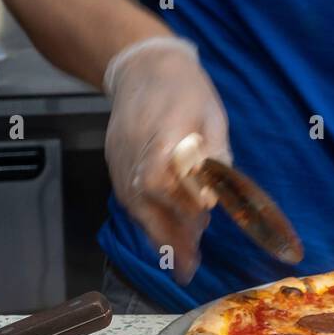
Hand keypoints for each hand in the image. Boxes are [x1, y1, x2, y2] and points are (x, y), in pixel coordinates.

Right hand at [104, 36, 230, 282]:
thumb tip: (218, 192)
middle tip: (191, 266)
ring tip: (181, 263)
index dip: (184, 208)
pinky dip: (147, 225)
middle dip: (171, 238)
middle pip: (147, 204)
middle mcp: (135, 154)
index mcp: (161, 137)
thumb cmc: (184, 89)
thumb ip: (216, 152)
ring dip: (159, 238)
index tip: (204, 228)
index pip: (165, 181)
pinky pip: (130, 203)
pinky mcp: (115, 167)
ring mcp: (120, 162)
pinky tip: (165, 241)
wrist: (141, 68)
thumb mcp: (212, 113)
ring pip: (137, 209)